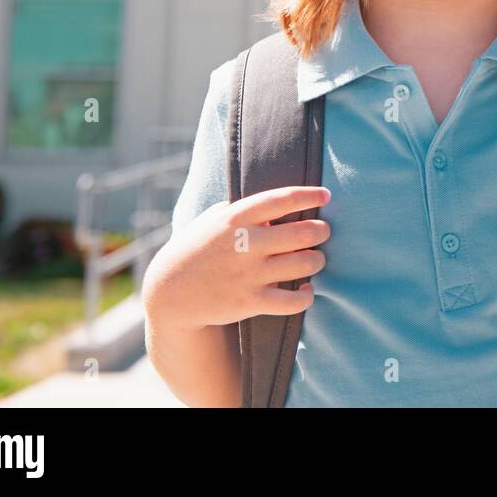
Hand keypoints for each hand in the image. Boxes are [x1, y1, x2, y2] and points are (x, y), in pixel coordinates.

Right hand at [143, 186, 331, 332]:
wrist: (170, 292)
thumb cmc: (198, 248)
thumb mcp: (215, 219)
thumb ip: (246, 210)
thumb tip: (282, 209)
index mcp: (236, 217)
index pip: (283, 199)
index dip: (310, 195)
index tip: (326, 195)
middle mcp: (246, 243)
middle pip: (304, 233)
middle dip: (321, 231)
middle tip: (321, 232)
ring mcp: (249, 274)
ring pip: (306, 264)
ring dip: (317, 260)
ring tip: (314, 259)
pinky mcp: (250, 302)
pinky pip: (294, 301)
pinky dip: (308, 295)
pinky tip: (305, 290)